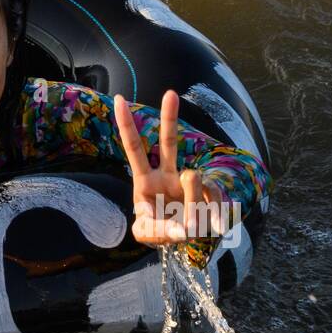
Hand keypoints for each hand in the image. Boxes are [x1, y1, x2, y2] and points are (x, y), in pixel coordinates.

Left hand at [114, 90, 225, 245]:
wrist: (183, 239)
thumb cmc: (157, 229)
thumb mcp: (146, 233)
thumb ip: (156, 230)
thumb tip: (183, 226)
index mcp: (144, 180)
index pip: (134, 149)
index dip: (126, 125)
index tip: (119, 99)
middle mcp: (167, 175)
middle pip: (169, 142)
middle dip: (169, 118)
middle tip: (170, 93)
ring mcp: (190, 183)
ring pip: (193, 179)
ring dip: (191, 205)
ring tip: (189, 225)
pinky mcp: (210, 194)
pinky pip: (212, 199)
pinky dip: (210, 217)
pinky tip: (208, 224)